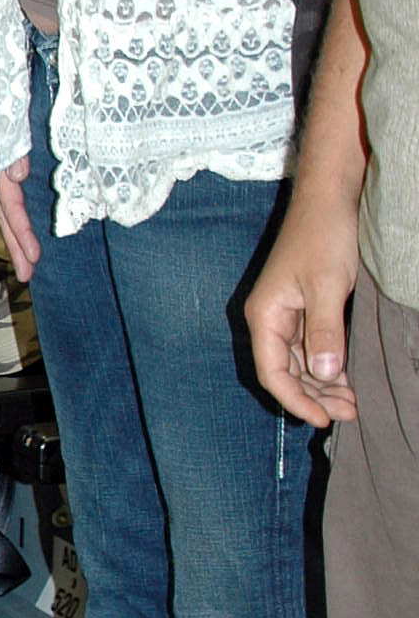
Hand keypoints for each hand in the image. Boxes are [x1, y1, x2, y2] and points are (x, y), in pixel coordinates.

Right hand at [0, 155, 38, 282]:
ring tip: (26, 263)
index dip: (21, 232)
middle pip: (6, 217)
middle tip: (26, 276)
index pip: (11, 207)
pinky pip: (10, 194)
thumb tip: (18, 176)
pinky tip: (20, 228)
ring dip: (16, 236)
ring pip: (7, 208)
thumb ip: (10, 150)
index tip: (34, 257)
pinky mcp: (3, 160)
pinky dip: (15, 216)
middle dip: (16, 247)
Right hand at [246, 189, 360, 425]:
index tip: (323, 419)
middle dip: (314, 396)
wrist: (329, 199)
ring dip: (323, 384)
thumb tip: (323, 375)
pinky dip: (328, 365)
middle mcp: (271, 319)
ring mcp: (288, 314)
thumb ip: (324, 332)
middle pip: (286, 372)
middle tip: (348, 412)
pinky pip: (312, 347)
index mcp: (265, 315)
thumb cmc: (323, 235)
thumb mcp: (326, 286)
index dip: (296, 400)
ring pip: (301, 363)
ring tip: (352, 402)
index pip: (273, 372)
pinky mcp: (305, 307)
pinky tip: (347, 378)